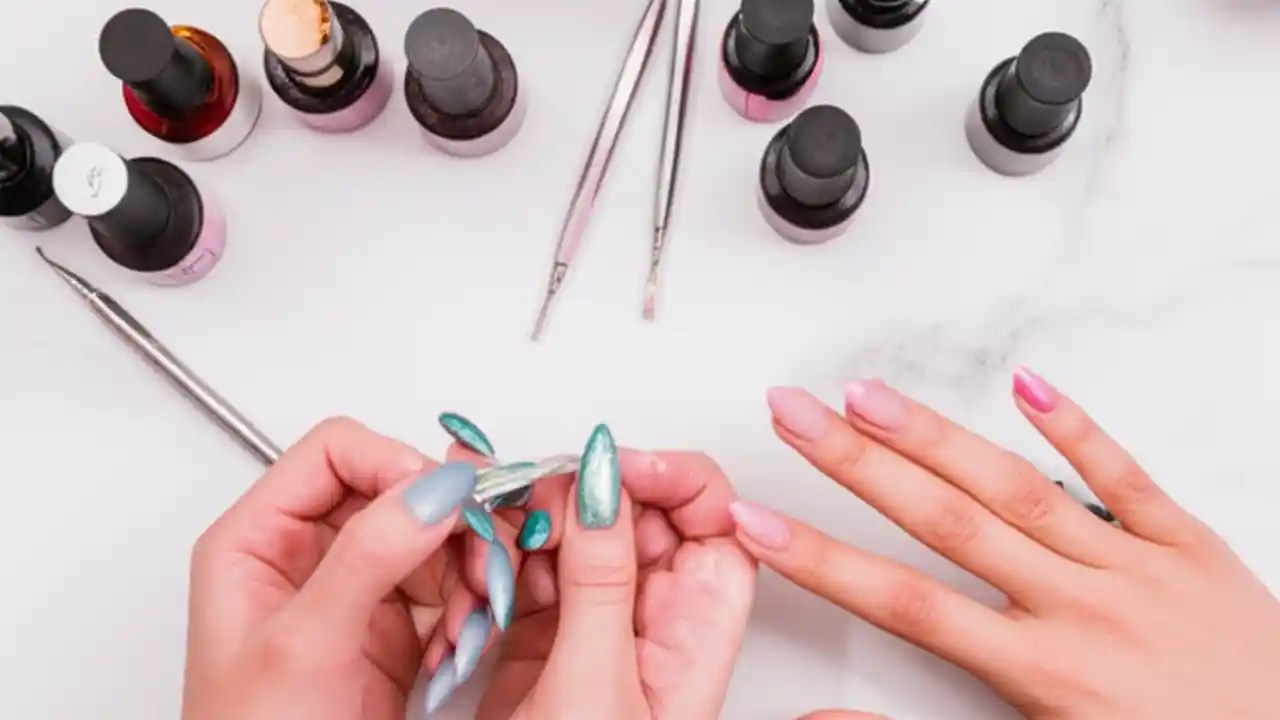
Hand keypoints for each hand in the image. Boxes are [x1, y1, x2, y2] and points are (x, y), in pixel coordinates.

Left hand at [182, 418, 517, 719]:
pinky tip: (461, 644)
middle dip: (448, 525)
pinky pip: (447, 587)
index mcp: (258, 541)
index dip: (395, 465)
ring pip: (432, 538)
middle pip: (398, 490)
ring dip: (466, 572)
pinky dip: (467, 609)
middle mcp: (305, 556)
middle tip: (482, 558)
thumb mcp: (305, 644)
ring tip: (469, 617)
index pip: (336, 453)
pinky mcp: (389, 627)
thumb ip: (369, 558)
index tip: (441, 501)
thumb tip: (432, 490)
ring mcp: (351, 591)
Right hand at [416, 434, 755, 718]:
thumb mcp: (596, 686)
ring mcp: (597, 618)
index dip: (668, 476)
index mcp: (697, 624)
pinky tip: (478, 576)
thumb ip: (601, 580)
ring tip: (492, 547)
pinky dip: (498, 559)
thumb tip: (606, 483)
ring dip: (528, 525)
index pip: (710, 514)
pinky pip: (528, 564)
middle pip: (636, 509)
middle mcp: (655, 614)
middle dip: (580, 495)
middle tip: (531, 504)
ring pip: (575, 530)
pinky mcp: (545, 630)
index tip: (611, 467)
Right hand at [732, 368, 1279, 718]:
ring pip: (1020, 490)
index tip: (756, 520)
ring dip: (938, 438)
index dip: (820, 559)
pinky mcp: (1191, 548)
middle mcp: (1081, 612)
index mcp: (1042, 674)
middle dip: (857, 465)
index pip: (903, 604)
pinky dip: (1078, 430)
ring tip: (870, 394)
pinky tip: (1028, 385)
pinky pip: (1130, 480)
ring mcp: (1137, 571)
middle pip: (946, 525)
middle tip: (795, 413)